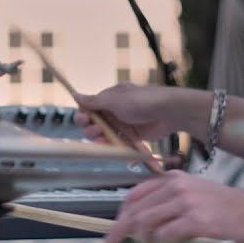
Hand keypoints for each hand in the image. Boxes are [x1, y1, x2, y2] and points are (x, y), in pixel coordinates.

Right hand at [73, 83, 208, 143]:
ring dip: (99, 138)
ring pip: (105, 134)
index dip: (84, 115)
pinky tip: (109, 147)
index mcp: (110, 97)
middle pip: (96, 122)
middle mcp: (115, 110)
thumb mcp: (114, 99)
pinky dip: (112, 145)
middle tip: (94, 131)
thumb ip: (94, 101)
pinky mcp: (132, 136)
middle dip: (91, 128)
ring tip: (100, 140)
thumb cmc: (141, 101)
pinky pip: (117, 141)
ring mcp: (124, 123)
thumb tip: (75, 95)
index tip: (83, 120)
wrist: (168, 112)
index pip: (90, 107)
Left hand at [103, 171, 243, 242]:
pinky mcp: (197, 220)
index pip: (134, 196)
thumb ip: (169, 202)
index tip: (114, 231)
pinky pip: (166, 237)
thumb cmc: (227, 207)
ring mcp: (186, 202)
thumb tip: (141, 224)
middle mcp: (176, 186)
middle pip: (136, 212)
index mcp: (172, 179)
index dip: (120, 215)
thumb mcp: (194, 193)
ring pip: (146, 225)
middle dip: (121, 232)